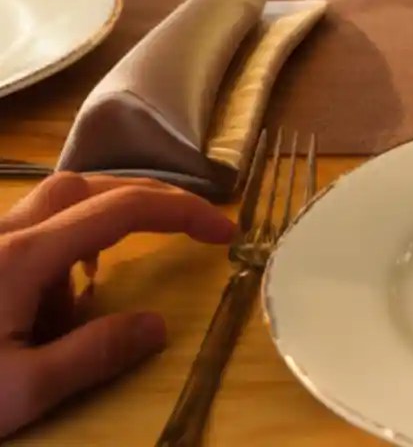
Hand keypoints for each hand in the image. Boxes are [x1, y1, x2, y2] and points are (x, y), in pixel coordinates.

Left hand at [0, 173, 234, 437]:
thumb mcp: (21, 391)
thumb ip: (95, 353)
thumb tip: (158, 325)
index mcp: (22, 257)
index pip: (121, 210)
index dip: (182, 212)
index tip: (226, 232)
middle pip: (83, 187)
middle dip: (140, 204)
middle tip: (181, 236)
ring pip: (48, 212)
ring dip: (90, 240)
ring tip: (89, 303)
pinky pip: (22, 241)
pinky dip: (55, 263)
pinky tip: (45, 311)